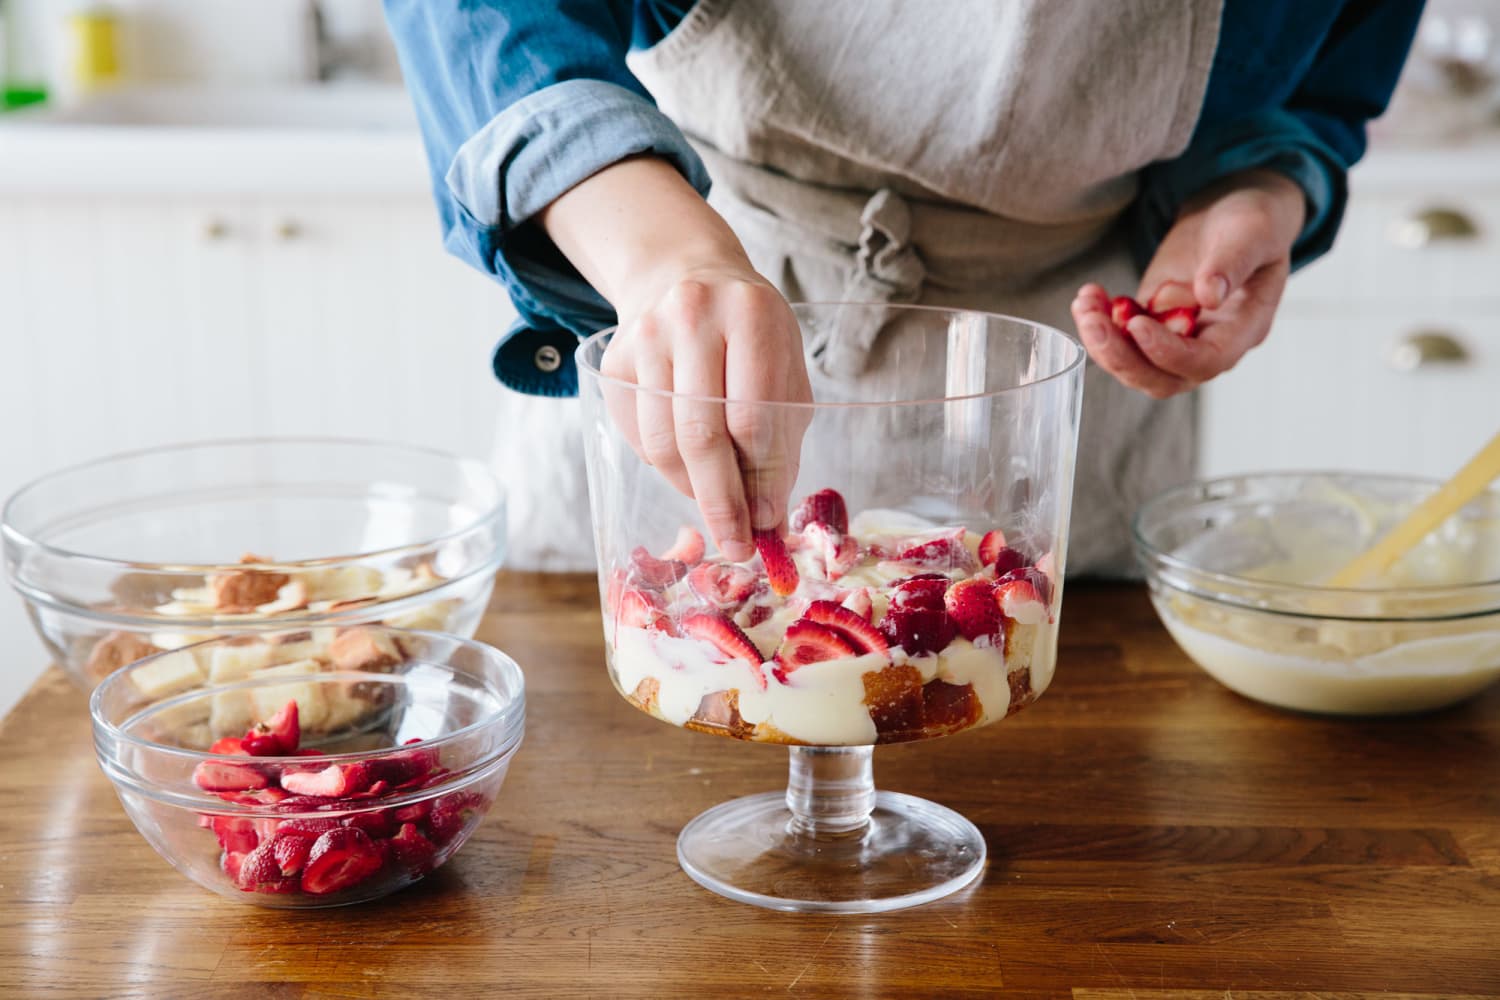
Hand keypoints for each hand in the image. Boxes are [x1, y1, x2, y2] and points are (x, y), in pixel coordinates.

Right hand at [601, 263, 811, 562]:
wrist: (684, 274)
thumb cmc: (748, 334)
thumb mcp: (784, 368)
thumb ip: (781, 437)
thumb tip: (766, 517)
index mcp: (751, 315)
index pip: (753, 418)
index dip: (761, 480)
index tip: (767, 521)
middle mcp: (692, 318)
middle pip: (701, 435)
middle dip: (722, 502)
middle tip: (736, 544)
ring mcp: (645, 337)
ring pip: (663, 443)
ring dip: (692, 490)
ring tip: (718, 507)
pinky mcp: (613, 361)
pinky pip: (638, 437)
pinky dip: (666, 467)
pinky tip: (690, 466)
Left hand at [1072, 168, 1306, 398]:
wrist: (1230, 214)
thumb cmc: (1253, 222)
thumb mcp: (1252, 232)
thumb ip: (1233, 263)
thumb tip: (1209, 294)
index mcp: (1243, 330)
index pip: (1204, 361)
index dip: (1167, 352)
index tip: (1138, 325)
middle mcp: (1209, 345)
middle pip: (1161, 378)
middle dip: (1122, 357)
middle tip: (1092, 322)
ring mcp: (1177, 339)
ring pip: (1134, 365)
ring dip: (1103, 343)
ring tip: (1084, 305)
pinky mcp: (1151, 325)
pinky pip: (1121, 341)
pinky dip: (1100, 324)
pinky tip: (1088, 296)